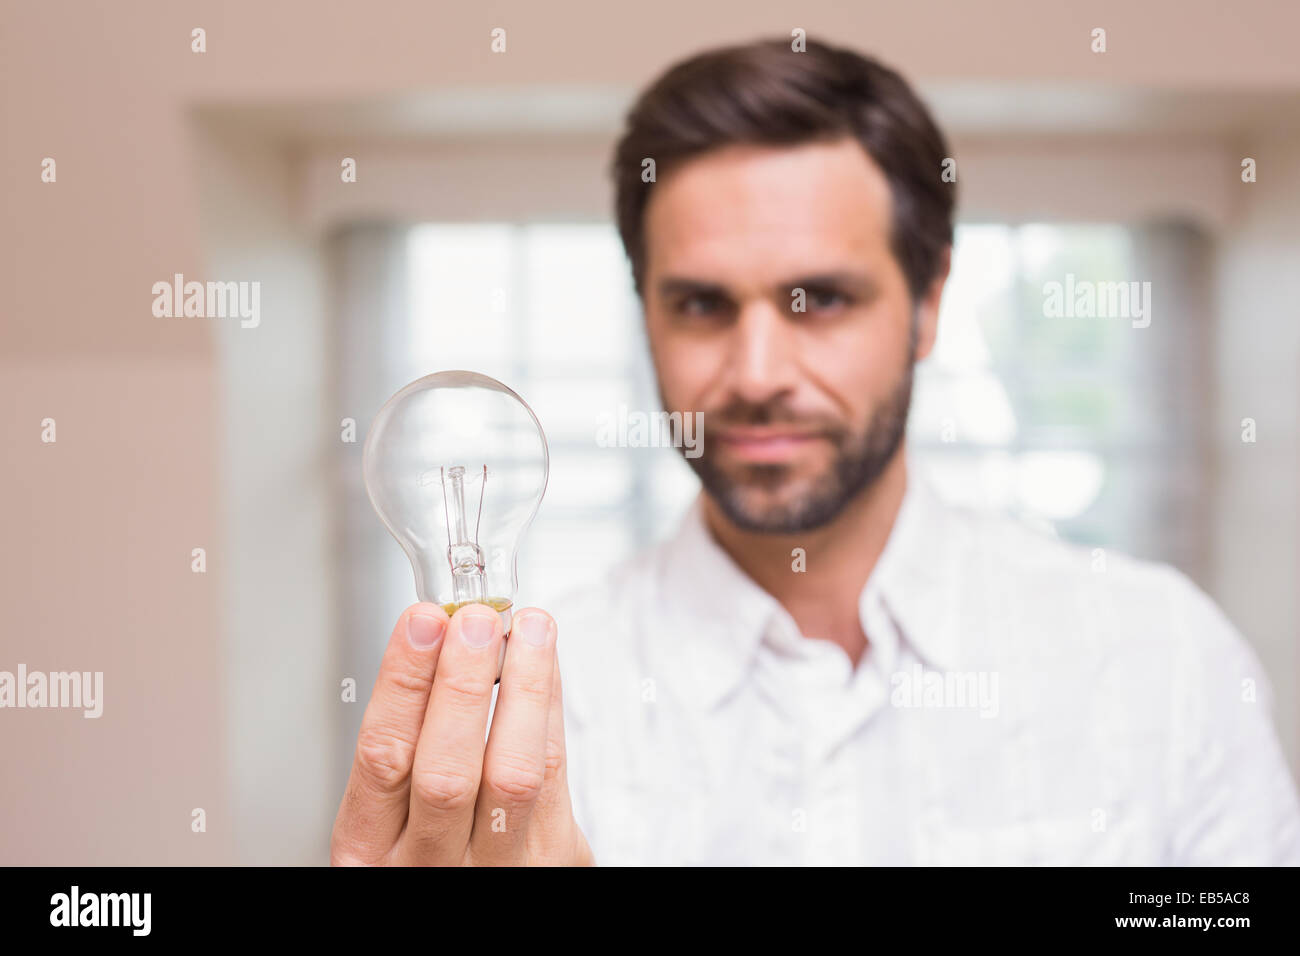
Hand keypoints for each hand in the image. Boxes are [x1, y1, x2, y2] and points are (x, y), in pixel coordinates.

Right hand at [331, 602, 592, 865]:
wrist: (491, 911)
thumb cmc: (435, 851)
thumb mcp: (395, 812)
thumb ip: (414, 737)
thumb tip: (444, 638)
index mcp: (372, 847)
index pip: (382, 757)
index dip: (402, 683)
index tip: (421, 623)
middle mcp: (429, 866)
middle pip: (444, 772)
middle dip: (461, 686)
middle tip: (474, 623)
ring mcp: (495, 868)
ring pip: (512, 774)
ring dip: (523, 688)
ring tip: (529, 630)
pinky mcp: (552, 858)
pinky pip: (555, 775)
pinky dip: (549, 708)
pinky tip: (546, 668)